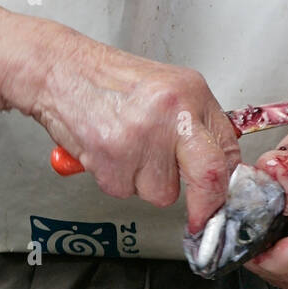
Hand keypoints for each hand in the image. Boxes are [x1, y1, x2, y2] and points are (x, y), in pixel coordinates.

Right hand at [30, 30, 240, 232]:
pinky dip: (115, 178)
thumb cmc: (108, 81)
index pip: (227, 150)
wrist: (60, 70)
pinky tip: (106, 149)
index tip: (218, 202)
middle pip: (208, 176)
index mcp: (191, 93)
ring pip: (160, 192)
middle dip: (205, 205)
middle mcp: (172, 112)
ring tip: (125, 147)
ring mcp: (142, 136)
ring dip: (142, 181)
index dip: (223, 185)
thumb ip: (194, 125)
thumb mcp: (167, 88)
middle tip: (199, 218)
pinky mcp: (113, 158)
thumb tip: (217, 169)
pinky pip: (125, 191)